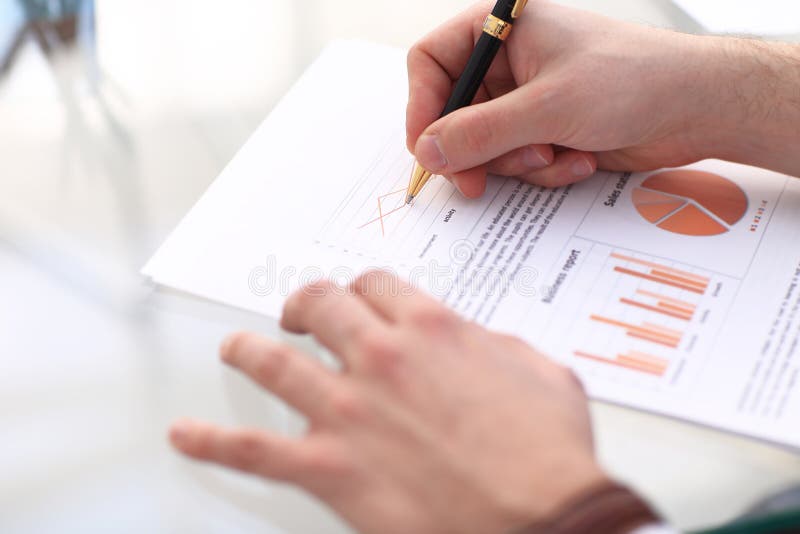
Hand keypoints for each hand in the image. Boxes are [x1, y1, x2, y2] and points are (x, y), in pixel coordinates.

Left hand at [170, 271, 606, 533]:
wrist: (543, 522)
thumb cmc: (547, 455)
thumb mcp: (542, 373)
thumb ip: (497, 345)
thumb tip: (478, 343)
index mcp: (431, 329)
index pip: (375, 284)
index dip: (362, 288)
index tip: (359, 298)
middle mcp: (380, 358)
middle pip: (318, 306)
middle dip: (304, 305)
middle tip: (299, 315)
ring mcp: (347, 411)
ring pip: (273, 362)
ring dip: (248, 350)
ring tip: (237, 348)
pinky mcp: (330, 467)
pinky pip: (253, 451)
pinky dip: (212, 442)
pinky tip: (187, 436)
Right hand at [407, 1, 799, 195]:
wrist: (698, 106)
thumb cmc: (632, 80)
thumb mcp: (547, 106)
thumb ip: (480, 132)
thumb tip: (427, 151)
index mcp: (501, 31)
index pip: (432, 63)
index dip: (422, 106)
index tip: (427, 149)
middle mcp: (508, 64)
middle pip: (453, 114)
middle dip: (473, 150)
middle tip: (478, 181)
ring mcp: (527, 100)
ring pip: (484, 146)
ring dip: (516, 164)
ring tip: (554, 156)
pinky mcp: (546, 132)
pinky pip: (518, 162)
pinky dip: (543, 170)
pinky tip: (578, 159)